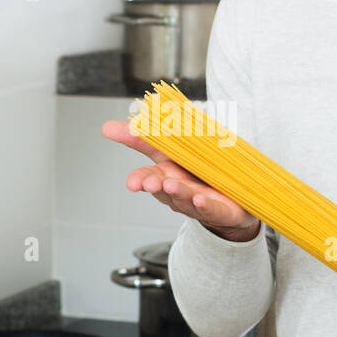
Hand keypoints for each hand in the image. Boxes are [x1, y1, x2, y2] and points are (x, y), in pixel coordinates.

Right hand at [100, 119, 260, 241]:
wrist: (232, 193)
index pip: (147, 175)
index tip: (131, 182)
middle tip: (150, 182)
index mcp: (166, 174)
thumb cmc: (198, 170)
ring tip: (171, 184)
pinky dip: (204, 205)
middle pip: (163, 189)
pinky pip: (210, 208)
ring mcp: (197, 202)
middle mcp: (179, 191)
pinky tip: (199, 199)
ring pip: (185, 198)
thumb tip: (105, 127)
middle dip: (155, 185)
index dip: (139, 179)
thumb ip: (145, 137)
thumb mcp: (171, 148)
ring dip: (178, 191)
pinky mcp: (218, 210)